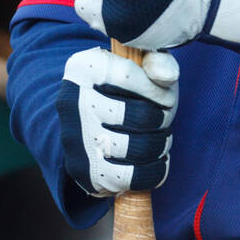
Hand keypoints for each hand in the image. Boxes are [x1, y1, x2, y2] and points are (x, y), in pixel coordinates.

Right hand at [57, 47, 178, 196]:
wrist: (88, 117)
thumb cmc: (124, 86)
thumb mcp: (139, 63)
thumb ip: (157, 61)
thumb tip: (167, 75)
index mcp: (84, 67)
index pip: (127, 76)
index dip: (157, 90)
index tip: (165, 98)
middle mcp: (72, 101)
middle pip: (138, 116)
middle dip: (163, 119)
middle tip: (164, 118)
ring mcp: (74, 138)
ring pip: (136, 148)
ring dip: (160, 144)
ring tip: (162, 138)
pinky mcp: (81, 169)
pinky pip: (127, 177)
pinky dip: (153, 171)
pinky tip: (157, 160)